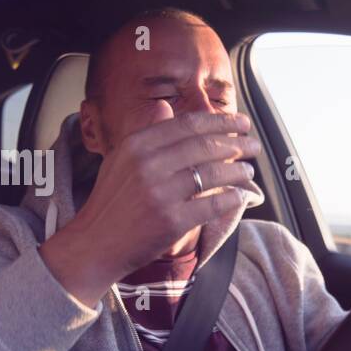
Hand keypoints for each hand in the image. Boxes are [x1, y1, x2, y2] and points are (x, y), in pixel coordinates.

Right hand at [41, 100, 261, 305]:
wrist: (95, 244)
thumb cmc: (113, 202)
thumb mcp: (121, 160)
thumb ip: (147, 133)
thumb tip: (165, 106)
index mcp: (136, 144)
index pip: (189, 125)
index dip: (221, 121)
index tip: (242, 122)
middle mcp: (148, 164)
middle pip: (205, 146)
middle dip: (237, 144)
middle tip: (254, 145)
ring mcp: (161, 193)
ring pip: (213, 173)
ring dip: (238, 171)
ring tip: (249, 170)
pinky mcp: (172, 221)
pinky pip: (213, 203)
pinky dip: (232, 197)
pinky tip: (241, 194)